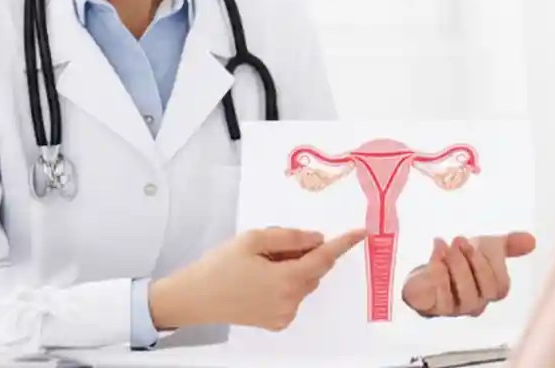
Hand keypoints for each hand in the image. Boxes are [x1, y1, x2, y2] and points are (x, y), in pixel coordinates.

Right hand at [150, 227, 366, 331]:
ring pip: (303, 284)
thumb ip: (290, 237)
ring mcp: (284, 315)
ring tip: (262, 261)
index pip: (324, 258)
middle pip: (313, 271)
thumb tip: (316, 239)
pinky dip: (285, 283)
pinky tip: (260, 278)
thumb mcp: (253, 239)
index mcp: (287, 280)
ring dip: (294, 268)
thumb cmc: (220, 266)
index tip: (359, 233)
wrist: (195, 298)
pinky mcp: (276, 322)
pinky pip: (292, 297)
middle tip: (276, 244)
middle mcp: (291, 302)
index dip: (343, 244)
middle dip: (304, 254)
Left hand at [401, 232, 536, 317]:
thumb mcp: (486, 247)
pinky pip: (438, 298)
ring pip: (463, 296)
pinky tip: (435, 254)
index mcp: (489, 292)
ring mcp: (454, 309)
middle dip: (472, 263)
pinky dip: (437, 274)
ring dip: (455, 267)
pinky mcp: (432, 307)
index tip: (476, 241)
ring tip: (445, 245)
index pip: (500, 287)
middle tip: (459, 240)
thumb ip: (509, 245)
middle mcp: (474, 304)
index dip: (489, 264)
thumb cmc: (460, 261)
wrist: (425, 273)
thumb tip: (532, 240)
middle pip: (483, 292)